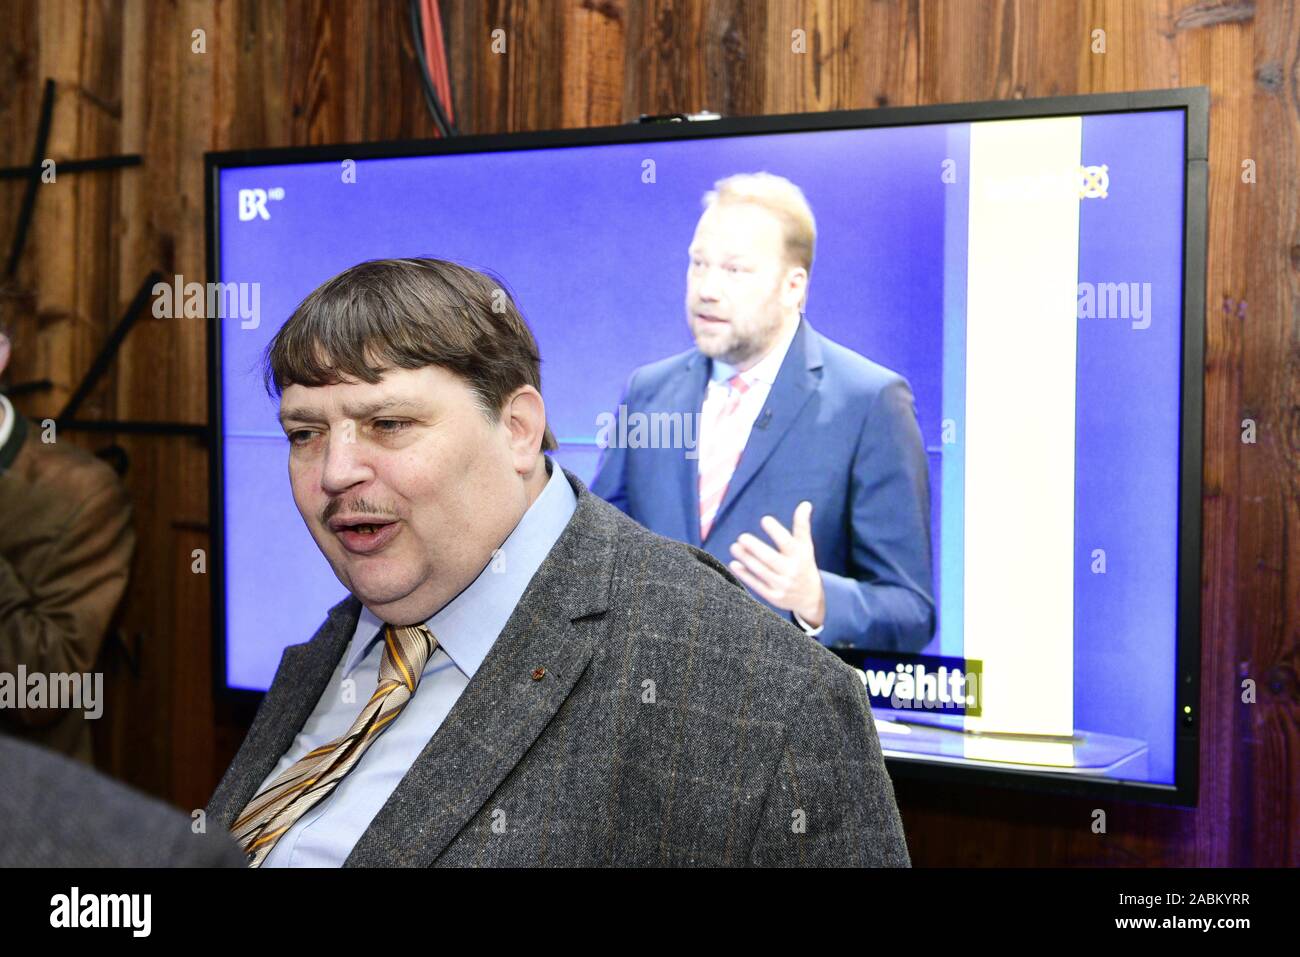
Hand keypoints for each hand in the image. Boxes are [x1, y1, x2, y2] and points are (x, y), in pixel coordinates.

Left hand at [727, 501, 824, 627]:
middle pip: (771, 559)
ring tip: (734, 547)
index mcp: (800, 556)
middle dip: (756, 548)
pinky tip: (734, 564)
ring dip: (747, 559)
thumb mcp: (806, 547)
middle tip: (742, 537)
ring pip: (761, 571)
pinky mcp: (774, 597)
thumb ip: (802, 526)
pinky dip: (745, 575)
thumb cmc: (804, 565)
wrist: (811, 598)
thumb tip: (805, 504)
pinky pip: (757, 586)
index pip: (788, 543)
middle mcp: (792, 571)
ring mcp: (782, 585)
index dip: (776, 531)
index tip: (765, 519)